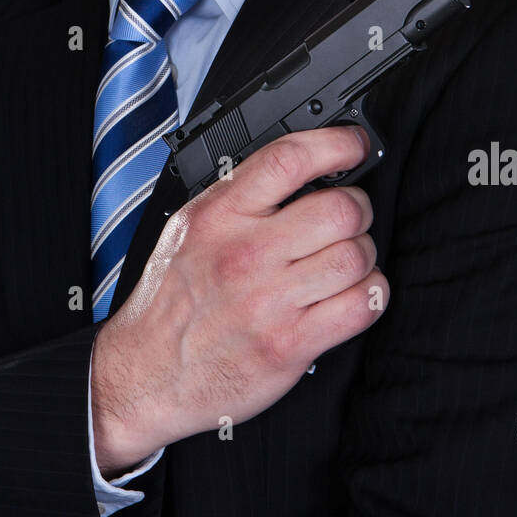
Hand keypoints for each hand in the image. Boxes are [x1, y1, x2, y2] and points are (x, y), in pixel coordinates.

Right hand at [92, 125, 388, 475]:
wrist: (146, 372)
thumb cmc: (171, 300)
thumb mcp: (189, 227)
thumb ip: (240, 196)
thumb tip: (300, 167)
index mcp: (219, 216)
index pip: (288, 160)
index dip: (336, 144)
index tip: (354, 145)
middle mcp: (246, 254)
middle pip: (339, 210)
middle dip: (358, 208)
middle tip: (352, 216)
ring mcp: (270, 301)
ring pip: (356, 257)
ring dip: (365, 254)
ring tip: (348, 259)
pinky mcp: (290, 345)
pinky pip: (361, 307)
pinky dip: (370, 294)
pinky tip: (353, 292)